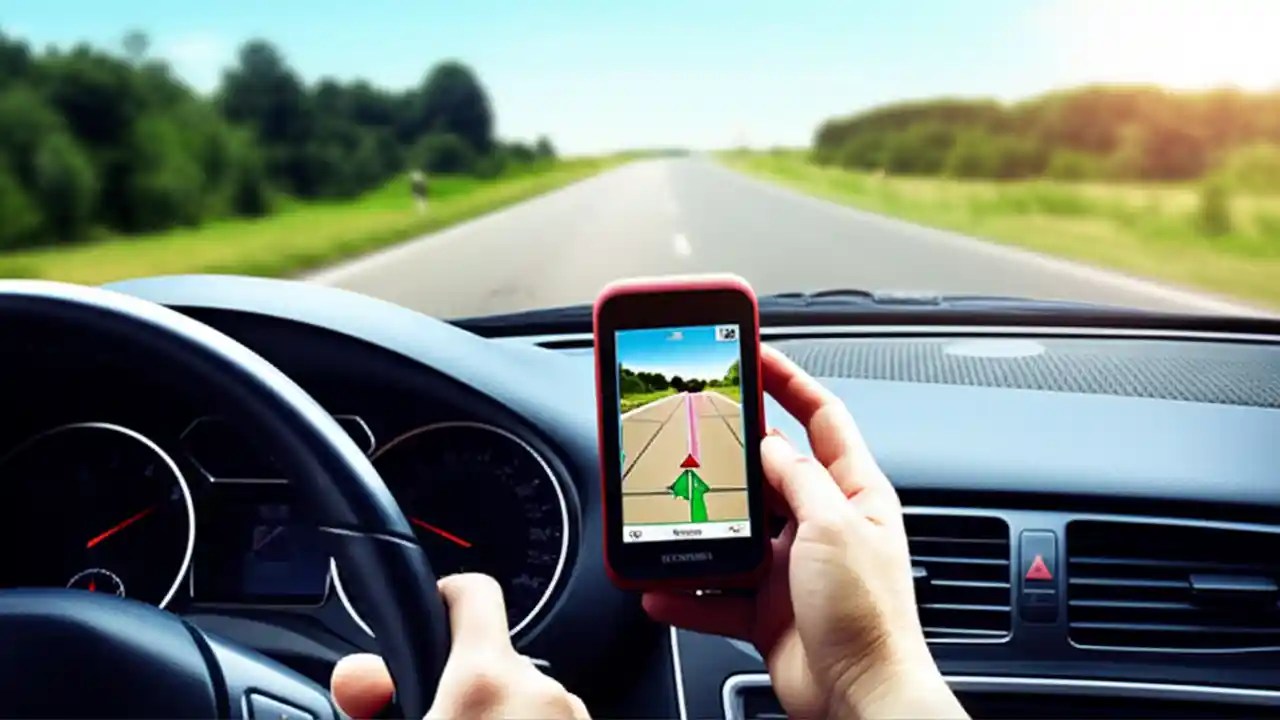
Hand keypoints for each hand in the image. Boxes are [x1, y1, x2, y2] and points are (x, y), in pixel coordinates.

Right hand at [330, 574, 588, 719]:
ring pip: (527, 701)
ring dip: (500, 719)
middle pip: (494, 662)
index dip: (444, 598)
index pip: (473, 592)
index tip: (428, 619)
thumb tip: (359, 676)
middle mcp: (545, 692)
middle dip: (465, 689)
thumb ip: (373, 697)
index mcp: (486, 680)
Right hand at [644, 346, 963, 718]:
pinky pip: (717, 591)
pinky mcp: (766, 608)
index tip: (753, 354)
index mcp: (853, 494)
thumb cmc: (869, 616)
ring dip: (700, 530)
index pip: (821, 417)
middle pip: (768, 471)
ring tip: (667, 515)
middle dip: (729, 454)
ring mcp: (791, 568)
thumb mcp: (834, 527)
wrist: (861, 697)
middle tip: (692, 431)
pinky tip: (662, 589)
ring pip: (734, 532)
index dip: (788, 381)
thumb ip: (798, 480)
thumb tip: (770, 444)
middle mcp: (822, 525)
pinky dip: (687, 592)